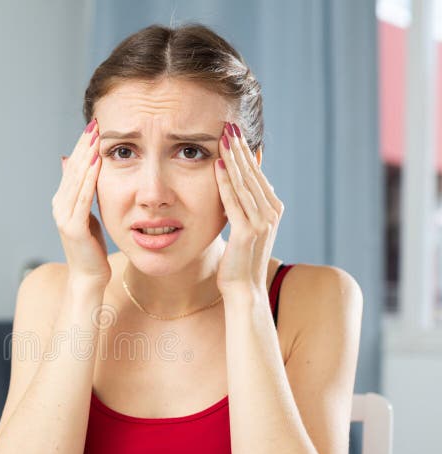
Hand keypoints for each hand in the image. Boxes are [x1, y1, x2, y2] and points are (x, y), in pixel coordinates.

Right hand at [51, 119, 109, 286]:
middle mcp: (59, 206)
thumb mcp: (88, 216)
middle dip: (83, 145)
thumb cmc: (91, 250)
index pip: (72, 167)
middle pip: (72, 169)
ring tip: (96, 136)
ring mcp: (63, 216)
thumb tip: (77, 173)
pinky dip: (89, 178)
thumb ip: (83, 194)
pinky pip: (82, 197)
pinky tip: (96, 162)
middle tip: (95, 122)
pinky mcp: (73, 227)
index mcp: (62, 202)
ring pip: (76, 180)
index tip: (94, 126)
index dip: (82, 146)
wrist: (88, 278)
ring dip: (86, 156)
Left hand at [214, 121, 284, 295]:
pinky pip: (234, 201)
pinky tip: (218, 165)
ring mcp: (262, 222)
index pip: (257, 174)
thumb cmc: (240, 262)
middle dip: (240, 148)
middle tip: (229, 124)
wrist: (245, 291)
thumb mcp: (245, 229)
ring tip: (223, 136)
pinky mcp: (247, 232)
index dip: (245, 152)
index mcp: (272, 209)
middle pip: (252, 173)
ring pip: (244, 182)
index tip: (234, 133)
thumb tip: (241, 186)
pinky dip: (225, 182)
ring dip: (233, 158)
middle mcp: (271, 212)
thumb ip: (245, 207)